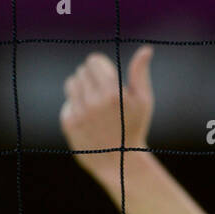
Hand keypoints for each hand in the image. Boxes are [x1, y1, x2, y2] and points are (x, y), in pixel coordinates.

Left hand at [60, 46, 154, 186]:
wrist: (120, 163)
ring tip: (95, 105)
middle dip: (92, 79)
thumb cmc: (134, 128)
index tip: (107, 78)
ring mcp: (80, 112)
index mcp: (114, 93)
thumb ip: (140, 73)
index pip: (93, 61)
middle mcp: (95, 102)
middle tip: (103, 97)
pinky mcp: (69, 122)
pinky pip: (67, 103)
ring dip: (82, 90)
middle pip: (82, 71)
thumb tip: (146, 50)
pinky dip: (76, 108)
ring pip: (72, 84)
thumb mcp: (144, 101)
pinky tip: (89, 120)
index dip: (100, 67)